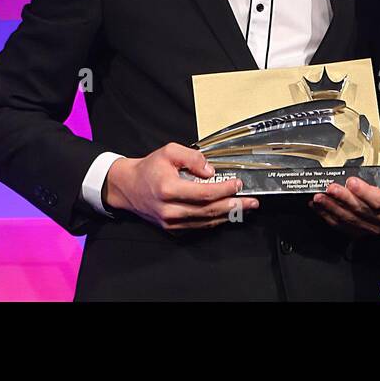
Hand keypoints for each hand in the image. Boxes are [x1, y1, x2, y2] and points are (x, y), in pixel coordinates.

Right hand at [104, 142, 258, 232]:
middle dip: (234, 206)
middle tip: (252, 201)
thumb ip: (193, 158)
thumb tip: (211, 170)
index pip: (204, 193)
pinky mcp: (172, 228)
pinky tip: (226, 214)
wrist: (128, 187)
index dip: (225, 189)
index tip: (238, 183)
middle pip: (209, 210)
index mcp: (169, 189)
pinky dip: (214, 220)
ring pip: (206, 221)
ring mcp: (171, 222)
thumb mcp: (169, 151)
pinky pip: (198, 226)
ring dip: (228, 215)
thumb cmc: (149, 169)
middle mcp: (170, 210)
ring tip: (245, 208)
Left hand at [309, 157, 379, 237]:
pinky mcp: (358, 231)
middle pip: (361, 211)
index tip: (351, 181)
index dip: (364, 192)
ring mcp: (371, 227)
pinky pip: (340, 225)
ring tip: (320, 196)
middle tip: (330, 188)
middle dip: (343, 198)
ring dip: (331, 207)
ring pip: (348, 219)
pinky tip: (318, 205)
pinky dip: (327, 214)